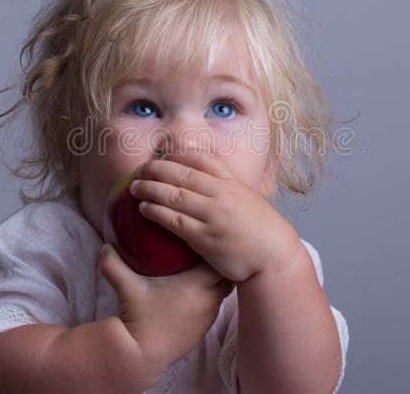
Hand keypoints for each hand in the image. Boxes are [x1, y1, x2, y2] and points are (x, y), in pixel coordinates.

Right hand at [99, 244, 233, 373]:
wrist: (142, 355)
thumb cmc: (138, 318)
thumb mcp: (126, 287)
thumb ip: (113, 263)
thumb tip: (105, 244)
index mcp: (196, 285)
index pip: (219, 260)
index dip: (214, 250)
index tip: (203, 243)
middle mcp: (208, 300)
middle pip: (226, 276)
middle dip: (219, 265)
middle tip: (203, 255)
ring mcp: (208, 317)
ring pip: (222, 293)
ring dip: (215, 283)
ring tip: (201, 272)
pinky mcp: (203, 330)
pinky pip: (214, 308)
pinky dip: (208, 299)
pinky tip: (193, 295)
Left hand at [129, 149, 302, 281]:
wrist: (274, 255)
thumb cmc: (261, 229)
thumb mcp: (248, 198)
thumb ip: (228, 188)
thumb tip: (206, 181)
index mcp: (232, 182)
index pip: (202, 158)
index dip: (178, 154)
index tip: (163, 155)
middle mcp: (221, 194)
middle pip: (181, 173)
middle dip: (156, 169)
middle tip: (140, 170)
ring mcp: (213, 215)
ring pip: (173, 195)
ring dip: (150, 188)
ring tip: (134, 187)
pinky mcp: (205, 238)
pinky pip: (174, 221)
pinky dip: (156, 212)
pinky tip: (144, 209)